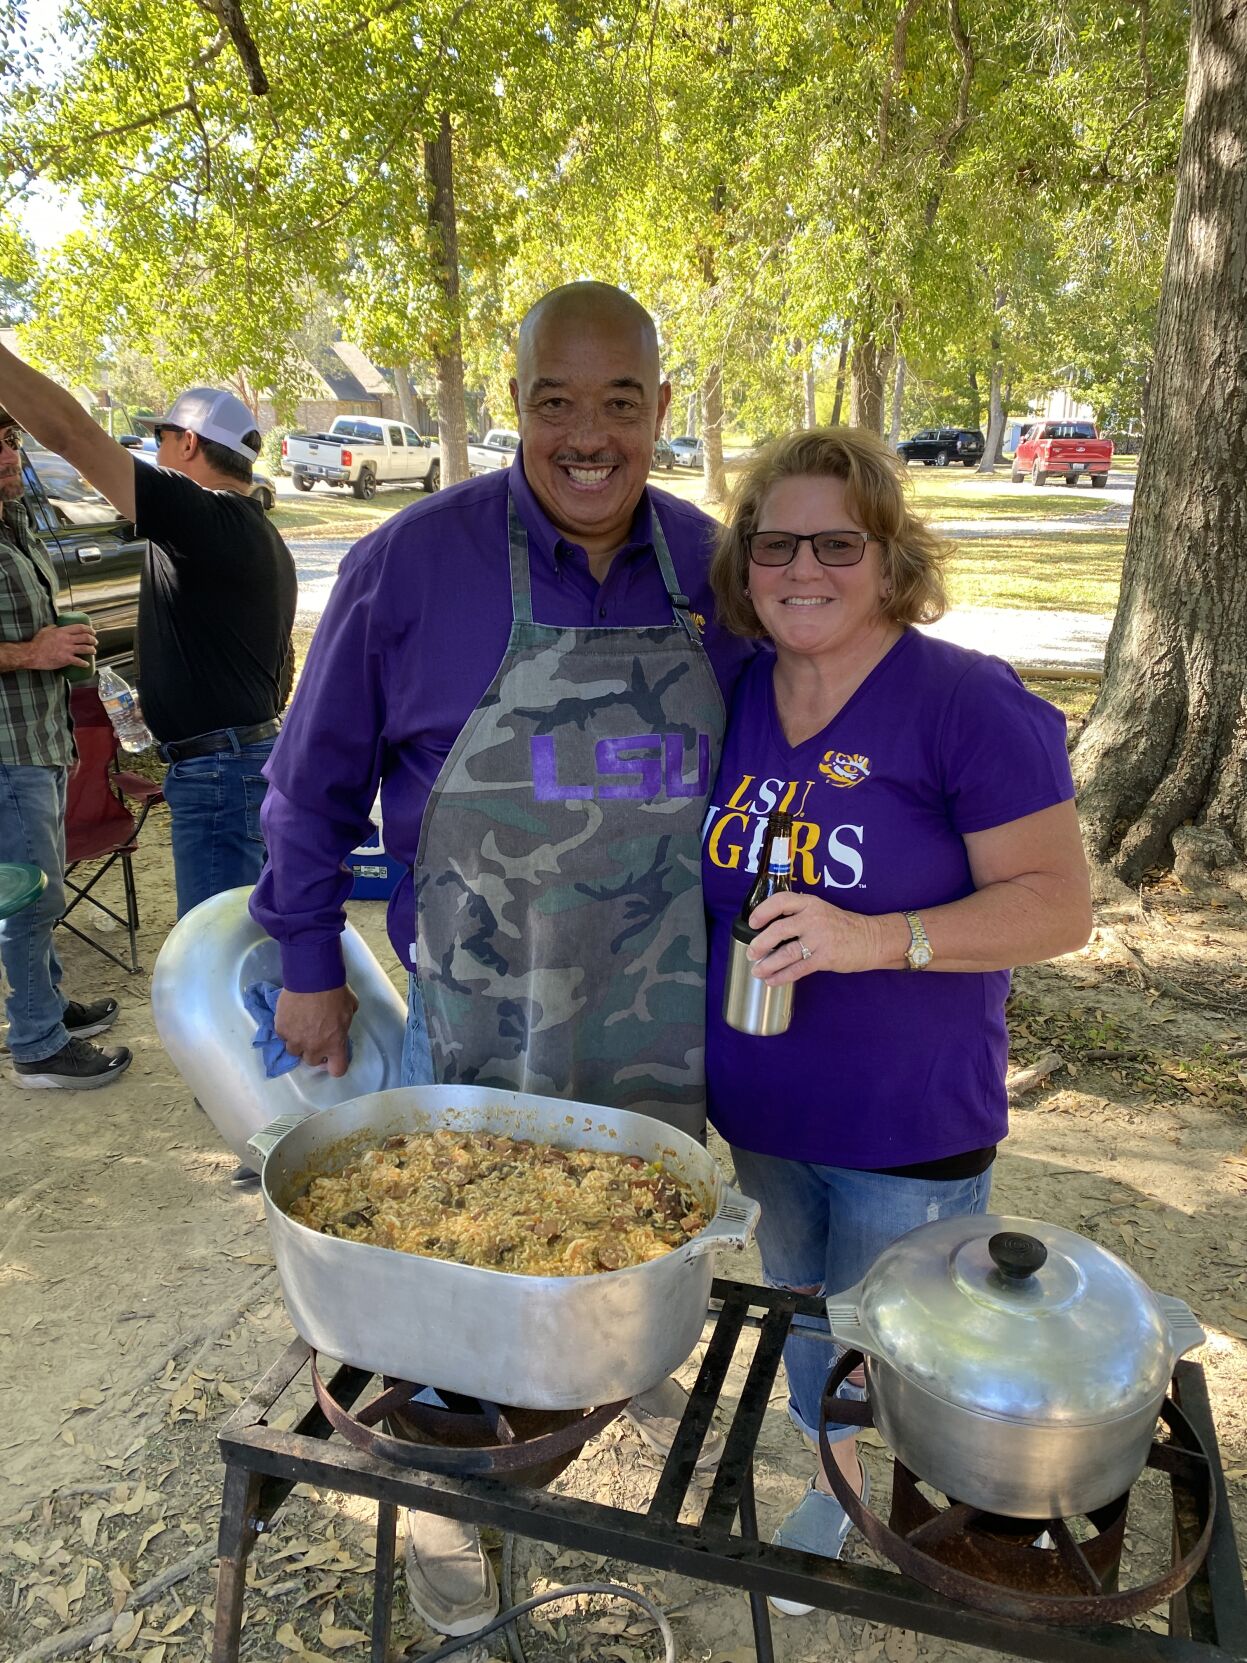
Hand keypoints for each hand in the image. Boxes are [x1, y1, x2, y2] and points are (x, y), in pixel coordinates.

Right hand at [26, 622, 96, 670]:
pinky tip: (87, 664)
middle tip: (94, 642)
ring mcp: (67, 649)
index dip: (89, 629)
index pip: (80, 628)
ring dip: (92, 650)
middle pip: (85, 637)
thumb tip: (57, 626)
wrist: (32, 654)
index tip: (93, 631)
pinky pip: (79, 661)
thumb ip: (52, 627)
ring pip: (85, 648)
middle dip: (93, 640)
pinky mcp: (66, 659)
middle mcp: (67, 639)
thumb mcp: (45, 631)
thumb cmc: (37, 643)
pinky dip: (84, 663)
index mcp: (62, 631)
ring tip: (93, 651)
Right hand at [274, 985, 358, 1077]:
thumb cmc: (336, 991)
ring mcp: (295, 1040)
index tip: (332, 1057)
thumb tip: (340, 1023)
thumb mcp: (350, 1008)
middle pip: (312, 1061)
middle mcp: (314, 1047)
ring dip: (298, 1042)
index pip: (337, 1070)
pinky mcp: (281, 1030)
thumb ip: (344, 1022)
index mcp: (335, 1044)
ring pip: (294, 1050)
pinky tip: (291, 1017)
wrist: (312, 978)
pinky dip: (286, 1029)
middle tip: (315, 1036)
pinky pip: (283, 1036)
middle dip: (314, 1051)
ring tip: (300, 1026)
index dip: (335, 1064)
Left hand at [746, 892, 891, 981]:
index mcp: (810, 903)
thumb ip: (798, 915)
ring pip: (786, 953)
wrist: (870, 939)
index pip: (781, 901)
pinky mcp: (825, 958)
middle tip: (751, 952)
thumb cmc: (841, 926)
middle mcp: (814, 918)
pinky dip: (782, 976)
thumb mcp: (821, 910)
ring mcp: (820, 939)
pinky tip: (772, 980)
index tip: (752, 922)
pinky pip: (798, 969)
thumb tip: (768, 929)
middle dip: (760, 943)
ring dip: (768, 964)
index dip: (763, 911)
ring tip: (757, 971)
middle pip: (779, 930)